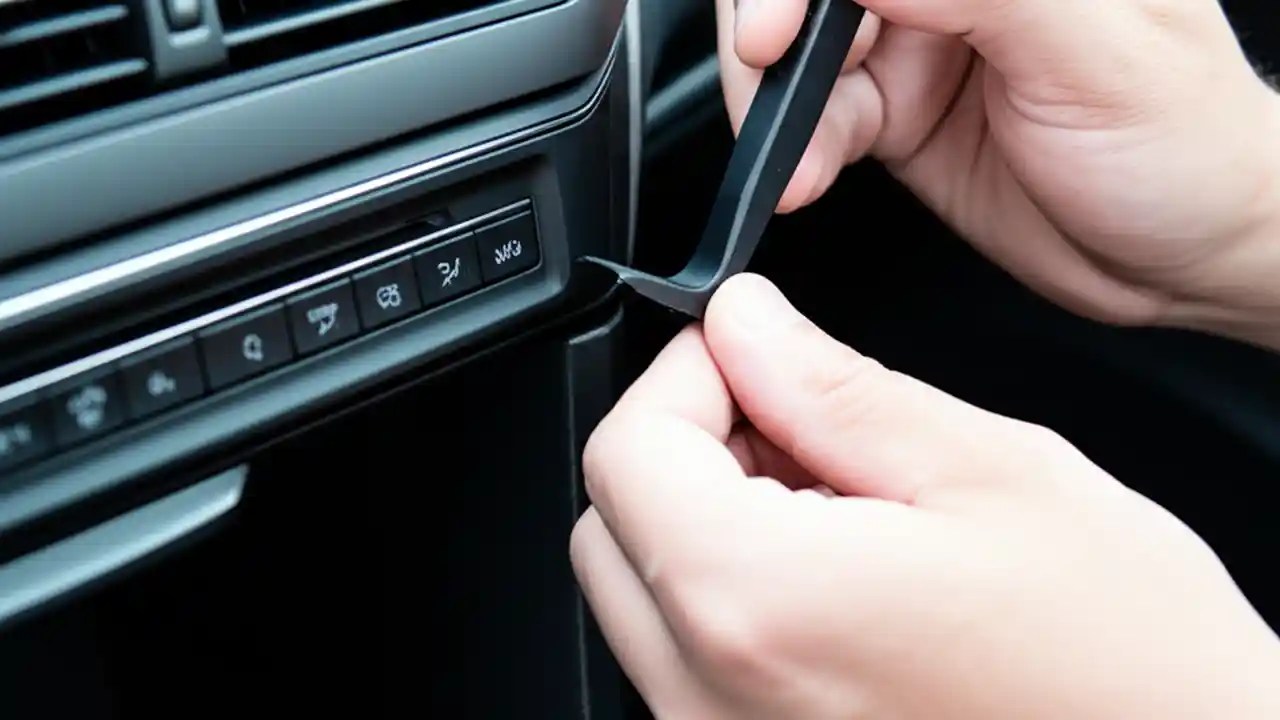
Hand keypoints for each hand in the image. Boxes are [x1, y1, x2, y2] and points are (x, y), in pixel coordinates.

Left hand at [571, 274, 1279, 718]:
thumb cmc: (1129, 664)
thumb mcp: (991, 474)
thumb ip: (833, 390)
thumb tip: (745, 323)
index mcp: (763, 605)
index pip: (626, 453)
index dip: (685, 376)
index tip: (749, 357)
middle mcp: (716, 699)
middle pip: (615, 524)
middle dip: (688, 446)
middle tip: (800, 427)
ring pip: (648, 591)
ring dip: (709, 519)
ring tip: (839, 507)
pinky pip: (689, 659)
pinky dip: (732, 594)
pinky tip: (836, 575)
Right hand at [717, 0, 1279, 347]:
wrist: (1187, 255)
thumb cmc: (1185, 146)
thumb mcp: (1095, 51)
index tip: (773, 32)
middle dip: (772, 32)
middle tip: (770, 85)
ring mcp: (922, 42)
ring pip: (799, 45)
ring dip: (779, 104)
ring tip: (799, 162)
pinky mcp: (898, 110)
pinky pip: (816, 116)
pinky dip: (793, 149)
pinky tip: (804, 176)